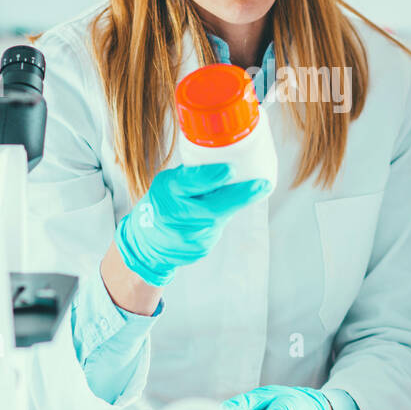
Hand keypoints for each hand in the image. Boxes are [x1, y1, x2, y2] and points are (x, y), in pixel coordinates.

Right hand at [114, 163, 270, 286]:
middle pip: (213, 208)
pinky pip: (217, 228)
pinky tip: (217, 213)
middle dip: (240, 196)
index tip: (231, 169)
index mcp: (166, 192)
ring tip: (246, 191)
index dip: (211, 177)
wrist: (148, 242)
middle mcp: (175, 216)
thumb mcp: (168, 182)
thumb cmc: (162, 203)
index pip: (189, 184)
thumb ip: (192, 175)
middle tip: (262, 185)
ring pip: (220, 218)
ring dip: (232, 205)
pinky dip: (221, 218)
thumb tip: (227, 160)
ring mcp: (188, 237)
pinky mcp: (200, 249)